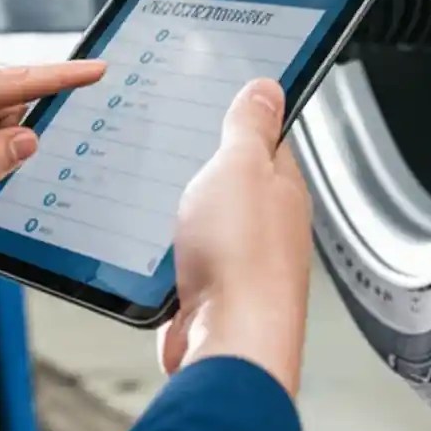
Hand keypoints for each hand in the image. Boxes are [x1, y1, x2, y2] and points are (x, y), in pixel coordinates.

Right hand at [159, 78, 313, 396]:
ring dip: (177, 213)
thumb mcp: (240, 166)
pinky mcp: (208, 293)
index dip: (240, 118)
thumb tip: (267, 89)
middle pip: (230, 183)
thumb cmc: (243, 260)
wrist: (228, 341)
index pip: (266, 139)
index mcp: (283, 187)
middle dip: (200, 168)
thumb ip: (249, 126)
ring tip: (154, 195)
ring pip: (201, 223)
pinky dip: (162, 253)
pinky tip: (148, 247)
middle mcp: (267, 226)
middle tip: (170, 147)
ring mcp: (237, 261)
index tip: (217, 100)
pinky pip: (180, 262)